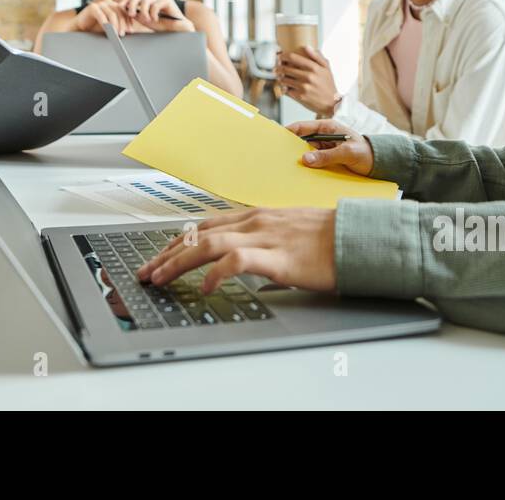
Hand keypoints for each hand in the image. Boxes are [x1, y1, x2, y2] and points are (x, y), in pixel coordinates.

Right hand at [72, 0, 137, 35]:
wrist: (80, 27)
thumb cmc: (96, 27)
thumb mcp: (110, 27)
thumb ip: (118, 26)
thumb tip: (130, 31)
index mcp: (114, 6)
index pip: (124, 12)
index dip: (128, 21)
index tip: (130, 30)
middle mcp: (108, 3)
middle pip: (119, 12)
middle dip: (122, 24)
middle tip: (122, 34)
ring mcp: (100, 4)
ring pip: (112, 14)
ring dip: (115, 25)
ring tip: (116, 34)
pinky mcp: (92, 7)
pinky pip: (101, 15)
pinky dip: (105, 23)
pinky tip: (107, 30)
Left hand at [116, 0, 194, 31]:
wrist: (177, 29)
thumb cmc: (162, 24)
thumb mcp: (145, 19)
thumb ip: (136, 14)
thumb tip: (123, 11)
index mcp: (147, 0)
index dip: (126, 0)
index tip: (120, 7)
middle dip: (132, 4)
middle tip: (131, 14)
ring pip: (146, 0)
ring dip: (143, 11)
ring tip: (147, 20)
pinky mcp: (168, 0)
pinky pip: (155, 4)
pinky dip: (153, 13)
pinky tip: (156, 19)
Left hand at [136, 208, 336, 293]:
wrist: (357, 238)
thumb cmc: (328, 239)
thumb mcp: (287, 235)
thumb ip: (264, 244)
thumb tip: (245, 264)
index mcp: (256, 216)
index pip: (205, 225)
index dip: (178, 240)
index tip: (159, 255)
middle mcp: (254, 221)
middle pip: (197, 233)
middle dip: (166, 253)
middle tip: (147, 271)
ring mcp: (263, 236)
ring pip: (207, 243)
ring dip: (177, 261)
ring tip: (160, 278)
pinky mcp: (275, 255)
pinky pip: (235, 262)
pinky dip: (214, 273)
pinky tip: (203, 287)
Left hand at [276, 46, 338, 114]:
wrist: (331, 103)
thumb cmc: (328, 84)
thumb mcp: (326, 68)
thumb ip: (317, 56)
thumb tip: (306, 47)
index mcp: (314, 68)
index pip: (293, 58)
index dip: (283, 56)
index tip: (279, 56)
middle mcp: (308, 77)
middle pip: (285, 68)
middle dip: (278, 67)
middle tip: (276, 68)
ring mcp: (303, 87)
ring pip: (283, 79)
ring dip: (280, 78)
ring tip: (280, 77)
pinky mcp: (300, 97)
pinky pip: (286, 90)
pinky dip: (284, 88)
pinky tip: (286, 87)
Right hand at [286, 120, 372, 175]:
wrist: (378, 164)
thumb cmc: (366, 153)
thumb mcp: (347, 153)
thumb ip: (327, 156)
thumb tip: (305, 159)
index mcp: (328, 127)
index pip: (304, 126)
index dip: (289, 131)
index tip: (277, 138)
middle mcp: (324, 136)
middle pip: (302, 140)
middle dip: (292, 147)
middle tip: (279, 156)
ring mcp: (324, 147)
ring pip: (306, 152)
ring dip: (299, 158)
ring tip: (287, 166)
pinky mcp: (326, 159)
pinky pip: (313, 161)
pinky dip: (307, 166)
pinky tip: (300, 173)